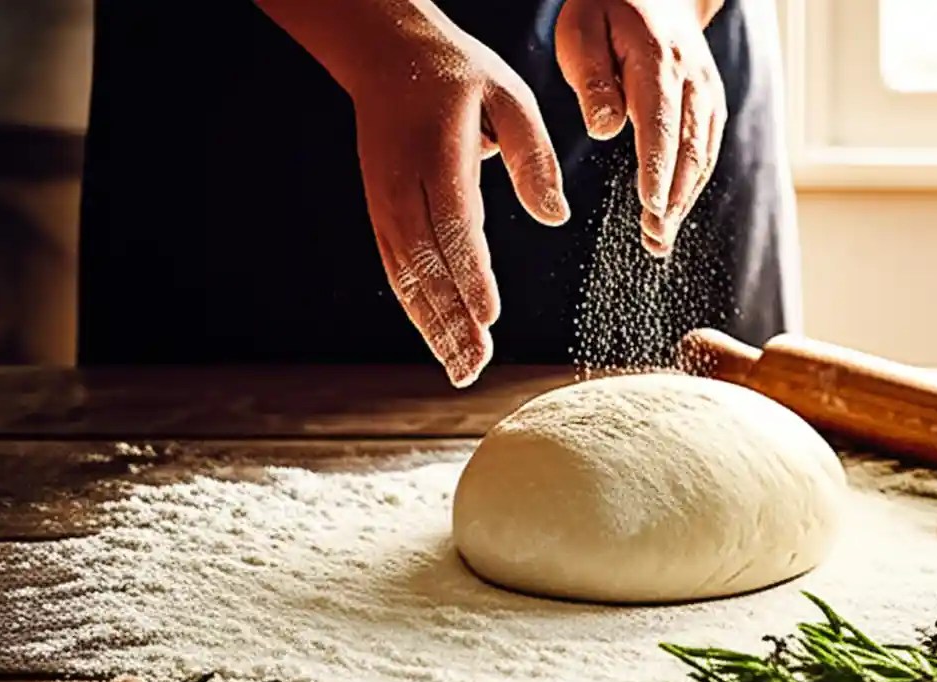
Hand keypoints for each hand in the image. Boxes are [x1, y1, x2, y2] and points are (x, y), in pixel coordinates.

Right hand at [257, 0, 569, 386]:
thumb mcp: (510, 98)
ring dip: (432, 327)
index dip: (470, 274)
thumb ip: (533, 158)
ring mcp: (385, 205)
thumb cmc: (459, 77)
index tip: (490, 317)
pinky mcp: (381, 215)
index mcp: (436, 156)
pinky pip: (397, 271)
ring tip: (460, 370)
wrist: (387, 56)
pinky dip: (417, 309)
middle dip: (450, 320)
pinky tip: (438, 339)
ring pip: (406, 277)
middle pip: (425, 265)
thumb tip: (555, 216)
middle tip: (474, 367)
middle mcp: (402, 187)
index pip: (453, 224)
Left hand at [556, 0, 726, 254]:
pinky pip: (708, 150)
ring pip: (703, 154)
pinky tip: (674, 212)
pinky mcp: (711, 104)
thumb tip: (605, 129)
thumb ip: (591, 79)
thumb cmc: (606, 11)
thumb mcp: (582, 31)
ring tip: (659, 241)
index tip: (652, 207)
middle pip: (689, 148)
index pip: (661, 124)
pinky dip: (693, 185)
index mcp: (658, 60)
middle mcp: (693, 79)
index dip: (658, 169)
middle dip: (674, 198)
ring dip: (685, 200)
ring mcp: (708, 91)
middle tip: (654, 238)